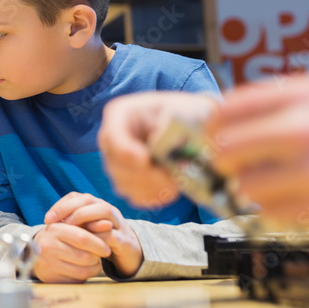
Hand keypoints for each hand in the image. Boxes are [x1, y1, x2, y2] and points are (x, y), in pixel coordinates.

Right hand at [31, 222, 110, 282]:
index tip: (107, 247)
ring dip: (93, 267)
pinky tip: (84, 269)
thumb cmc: (59, 237)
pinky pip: (76, 280)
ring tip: (93, 261)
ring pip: (83, 271)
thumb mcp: (71, 226)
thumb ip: (89, 225)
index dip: (98, 244)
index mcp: (54, 230)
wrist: (35, 250)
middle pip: (85, 257)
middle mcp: (48, 247)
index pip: (82, 238)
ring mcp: (48, 264)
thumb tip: (107, 224)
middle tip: (100, 256)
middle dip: (97, 257)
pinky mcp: (51, 278)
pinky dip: (85, 275)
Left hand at [45, 192, 142, 277]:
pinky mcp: (126, 241)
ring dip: (85, 216)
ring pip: (105, 210)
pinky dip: (100, 237)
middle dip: (69, 208)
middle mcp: (108, 211)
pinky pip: (114, 235)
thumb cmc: (101, 241)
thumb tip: (49, 223)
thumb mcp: (85, 231)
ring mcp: (119, 224)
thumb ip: (71, 225)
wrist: (129, 254)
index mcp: (95, 206)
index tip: (47, 218)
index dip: (61, 205)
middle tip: (54, 222)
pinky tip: (86, 243)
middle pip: (89, 199)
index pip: (76, 197)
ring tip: (70, 228)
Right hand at [99, 91, 217, 207]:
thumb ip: (171, 124)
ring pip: (124, 184)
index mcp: (121, 114)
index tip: (147, 161)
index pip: (113, 136)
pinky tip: (171, 187)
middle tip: (174, 177)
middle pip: (116, 165)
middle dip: (146, 175)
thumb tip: (156, 144)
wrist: (196, 130)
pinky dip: (155, 196)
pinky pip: (134, 197)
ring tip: (177, 180)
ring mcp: (116, 162)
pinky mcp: (127, 181)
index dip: (126, 152)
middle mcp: (112, 139)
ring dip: (153, 187)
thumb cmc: (190, 114)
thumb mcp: (185, 110)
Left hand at [210, 77, 308, 232]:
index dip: (213, 126)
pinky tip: (297, 197)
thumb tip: (223, 114)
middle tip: (234, 163)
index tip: (214, 135)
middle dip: (224, 158)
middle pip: (225, 148)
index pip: (228, 109)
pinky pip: (272, 212)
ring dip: (251, 187)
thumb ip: (280, 100)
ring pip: (244, 186)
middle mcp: (304, 130)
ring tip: (273, 182)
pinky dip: (276, 209)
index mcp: (303, 95)